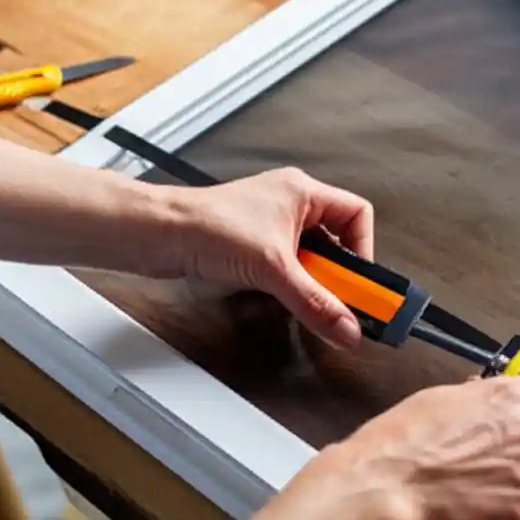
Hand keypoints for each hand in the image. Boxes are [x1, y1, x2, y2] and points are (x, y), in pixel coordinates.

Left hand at [165, 167, 373, 347]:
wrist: (155, 234)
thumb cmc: (204, 226)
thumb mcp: (273, 268)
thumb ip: (315, 302)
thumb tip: (347, 327)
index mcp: (303, 192)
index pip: (357, 215)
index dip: (363, 249)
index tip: (359, 281)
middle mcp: (290, 204)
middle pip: (336, 241)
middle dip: (335, 272)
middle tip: (337, 298)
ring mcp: (271, 225)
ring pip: (311, 257)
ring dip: (310, 280)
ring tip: (301, 295)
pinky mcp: (252, 245)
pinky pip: (288, 266)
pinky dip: (289, 284)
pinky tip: (278, 294)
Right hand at [313, 376, 519, 519]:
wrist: (382, 489)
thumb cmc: (398, 443)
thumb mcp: (438, 400)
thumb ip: (476, 403)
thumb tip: (482, 411)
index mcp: (511, 398)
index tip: (512, 425)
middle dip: (507, 456)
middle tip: (468, 469)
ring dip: (501, 492)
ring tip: (457, 496)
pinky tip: (462, 518)